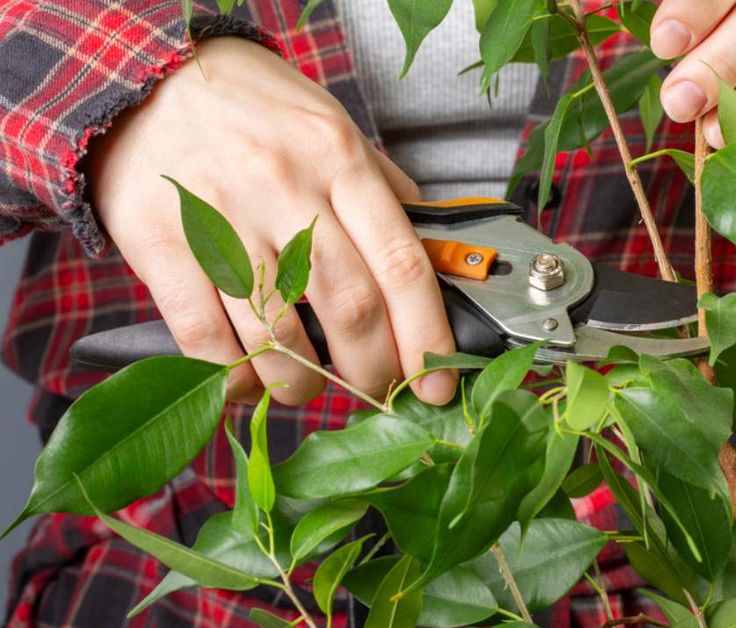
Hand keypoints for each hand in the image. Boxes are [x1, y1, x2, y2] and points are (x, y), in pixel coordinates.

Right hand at [88, 37, 456, 405]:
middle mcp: (284, 186)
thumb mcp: (332, 127)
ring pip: (279, 335)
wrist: (144, 77)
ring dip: (303, 384)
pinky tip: (250, 382)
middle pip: (350, 308)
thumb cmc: (253, 111)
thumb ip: (382, 191)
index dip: (426, 336)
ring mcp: (220, 217)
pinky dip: (235, 378)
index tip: (435, 384)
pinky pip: (206, 338)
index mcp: (338, 158)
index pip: (402, 265)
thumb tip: (434, 257)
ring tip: (308, 389)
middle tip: (378, 392)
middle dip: (373, 371)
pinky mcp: (161, 245)